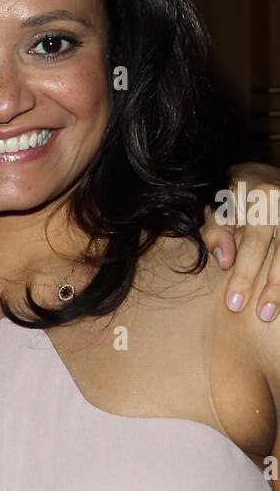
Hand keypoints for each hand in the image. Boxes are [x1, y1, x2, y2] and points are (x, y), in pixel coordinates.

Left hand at [203, 162, 279, 318]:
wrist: (262, 175)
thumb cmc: (234, 197)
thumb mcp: (217, 207)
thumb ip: (216, 232)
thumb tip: (226, 262)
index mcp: (263, 196)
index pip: (254, 243)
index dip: (245, 275)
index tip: (234, 304)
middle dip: (275, 286)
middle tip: (263, 315)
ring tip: (275, 311)